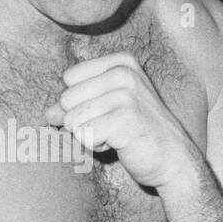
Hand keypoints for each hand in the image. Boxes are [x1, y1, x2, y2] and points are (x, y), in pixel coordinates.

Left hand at [45, 52, 195, 188]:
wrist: (174, 159)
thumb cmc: (138, 134)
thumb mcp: (106, 112)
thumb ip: (76, 107)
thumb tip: (48, 114)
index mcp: (120, 62)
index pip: (70, 79)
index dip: (82, 103)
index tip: (110, 112)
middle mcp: (123, 73)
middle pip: (67, 99)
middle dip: (83, 122)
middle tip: (114, 128)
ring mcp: (126, 94)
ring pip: (73, 120)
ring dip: (90, 136)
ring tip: (118, 135)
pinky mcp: (125, 119)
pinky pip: (84, 135)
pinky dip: (97, 147)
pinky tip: (120, 144)